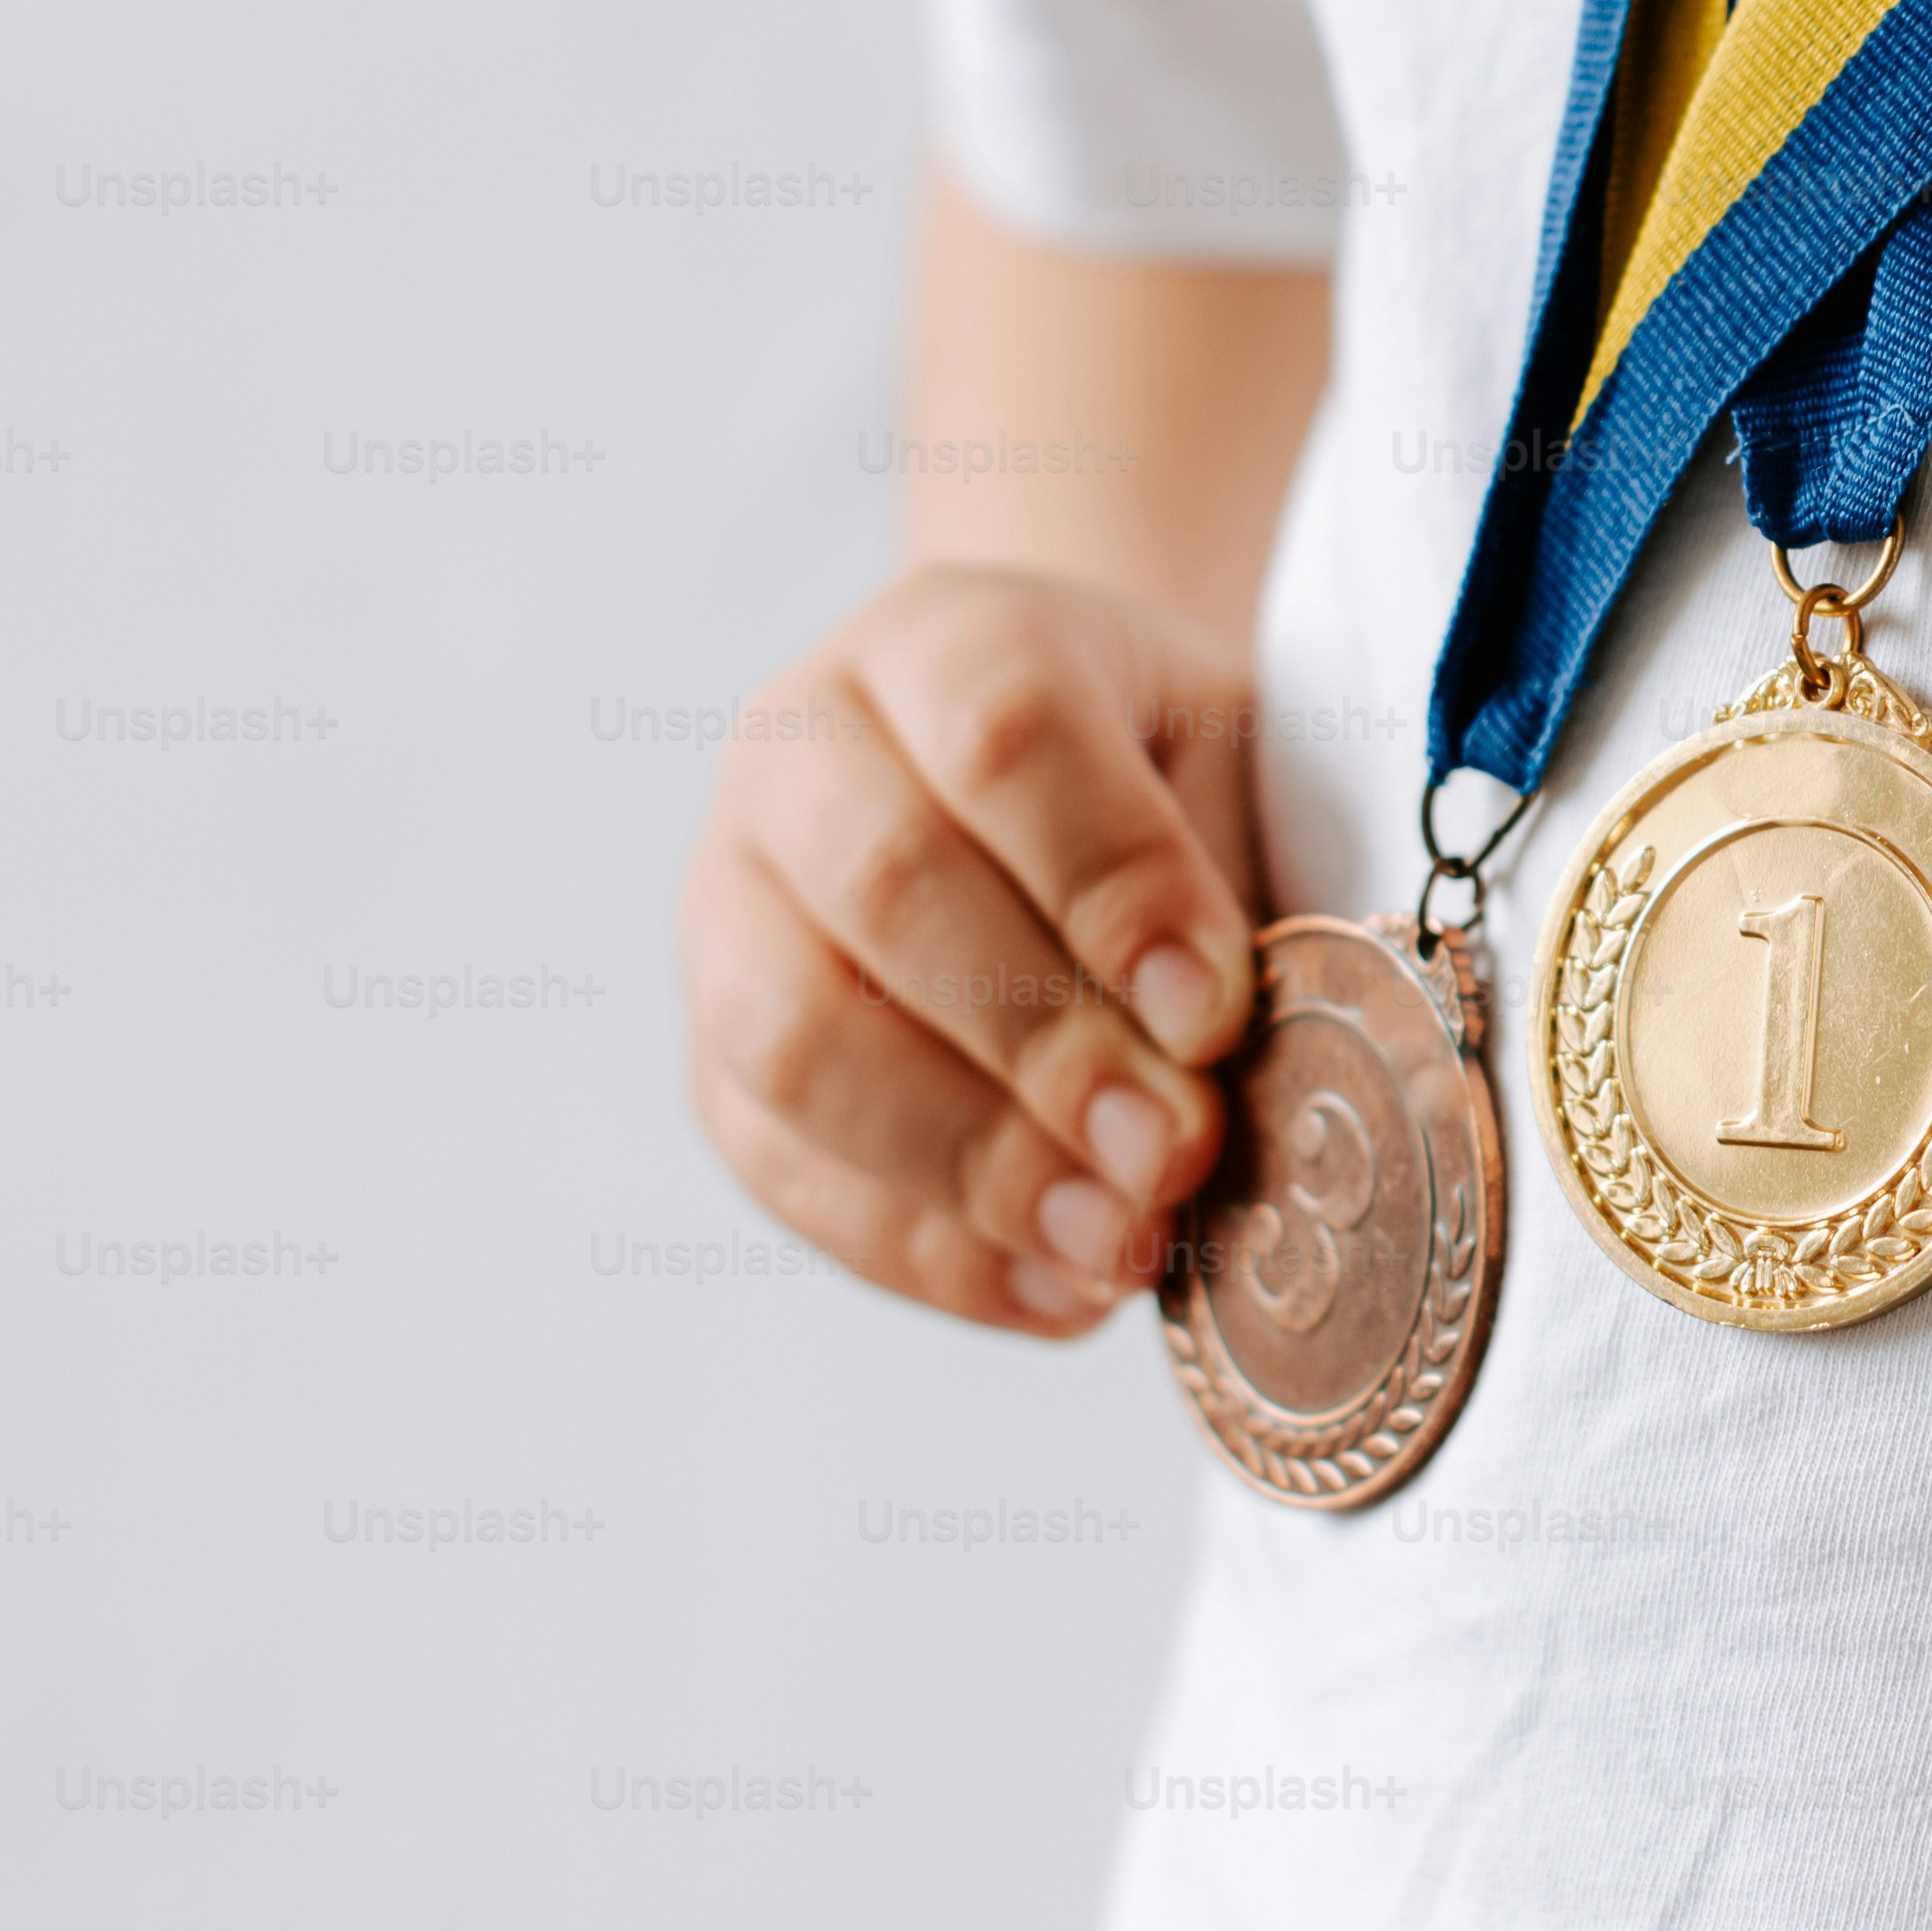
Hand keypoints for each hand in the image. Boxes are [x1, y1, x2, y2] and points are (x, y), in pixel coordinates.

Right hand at [675, 563, 1264, 1334]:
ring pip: (794, 1040)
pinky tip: (1054, 1293)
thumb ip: (1221, 879)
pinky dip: (925, 1251)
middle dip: (1043, 1046)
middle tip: (1172, 1151)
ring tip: (1120, 1244)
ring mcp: (727, 900)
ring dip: (972, 1167)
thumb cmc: (1150, 773)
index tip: (1215, 1009)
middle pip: (885, 890)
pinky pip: (782, 1166)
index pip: (1003, 734)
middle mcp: (798, 751)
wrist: (1035, 779)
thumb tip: (1216, 1053)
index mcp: (942, 637)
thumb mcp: (1220, 762)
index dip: (1111, 884)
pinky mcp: (710, 1051)